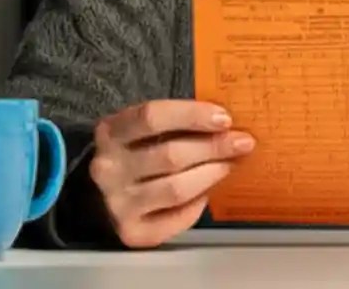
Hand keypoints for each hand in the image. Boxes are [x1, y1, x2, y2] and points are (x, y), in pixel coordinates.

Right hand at [90, 99, 255, 247]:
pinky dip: (197, 206)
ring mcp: (117, 202)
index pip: (151, 117)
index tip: (225, 119)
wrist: (106, 192)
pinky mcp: (130, 231)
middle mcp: (108, 169)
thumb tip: (227, 123)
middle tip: (242, 143)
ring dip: (211, 175)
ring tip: (230, 165)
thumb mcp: (146, 130)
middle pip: (170, 156)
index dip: (192, 116)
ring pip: (176, 189)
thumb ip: (178, 122)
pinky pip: (175, 219)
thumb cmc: (138, 152)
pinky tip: (206, 194)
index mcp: (111, 132)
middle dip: (214, 148)